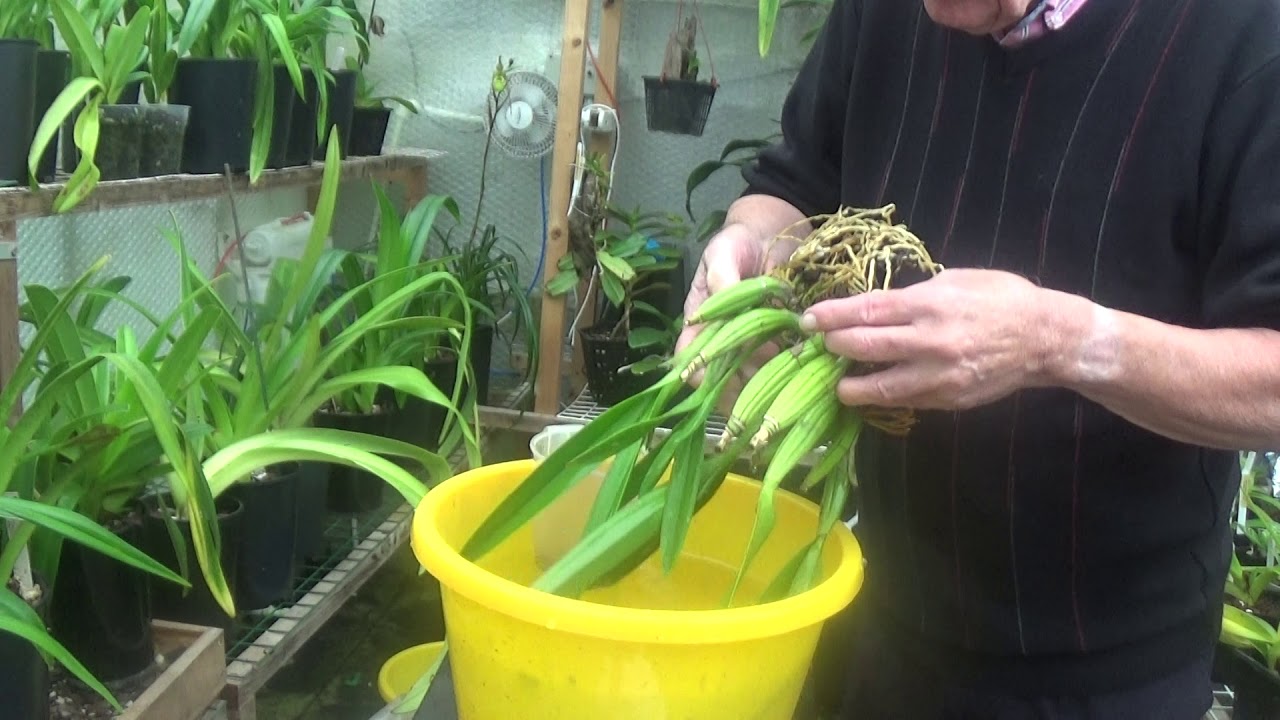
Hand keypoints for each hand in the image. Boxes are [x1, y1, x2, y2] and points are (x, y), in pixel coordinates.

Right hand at [677, 223, 798, 408]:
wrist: (772, 233)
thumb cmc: (738, 242)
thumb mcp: (724, 255)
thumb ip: (722, 284)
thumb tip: (729, 321)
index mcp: (700, 323)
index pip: (690, 360)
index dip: (701, 375)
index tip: (722, 377)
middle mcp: (722, 340)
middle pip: (723, 378)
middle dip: (742, 385)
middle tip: (765, 381)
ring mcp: (750, 344)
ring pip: (752, 377)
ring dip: (767, 381)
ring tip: (788, 372)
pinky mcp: (777, 343)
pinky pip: (779, 365)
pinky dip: (790, 370)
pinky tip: (803, 366)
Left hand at [800, 269, 1080, 410]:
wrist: (1045, 339)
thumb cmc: (1002, 299)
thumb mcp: (958, 280)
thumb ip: (916, 294)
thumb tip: (878, 305)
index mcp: (930, 304)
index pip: (867, 310)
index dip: (833, 316)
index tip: (809, 320)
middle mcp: (930, 341)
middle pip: (866, 346)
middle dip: (835, 346)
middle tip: (819, 346)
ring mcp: (939, 375)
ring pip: (881, 386)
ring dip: (852, 385)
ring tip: (837, 383)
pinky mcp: (948, 398)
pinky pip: (907, 400)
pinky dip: (884, 398)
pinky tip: (871, 393)